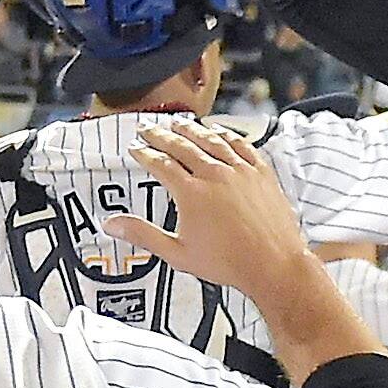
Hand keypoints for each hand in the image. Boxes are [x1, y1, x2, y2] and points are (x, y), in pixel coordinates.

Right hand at [106, 116, 311, 305]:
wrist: (273, 264)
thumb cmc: (231, 262)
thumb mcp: (178, 253)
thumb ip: (144, 234)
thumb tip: (114, 225)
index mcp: (192, 193)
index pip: (161, 163)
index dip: (145, 153)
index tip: (137, 148)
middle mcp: (215, 174)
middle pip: (182, 144)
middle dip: (162, 134)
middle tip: (150, 129)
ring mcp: (240, 170)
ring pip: (211, 139)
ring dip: (191, 129)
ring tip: (179, 123)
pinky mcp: (261, 172)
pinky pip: (241, 144)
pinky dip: (226, 134)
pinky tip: (220, 131)